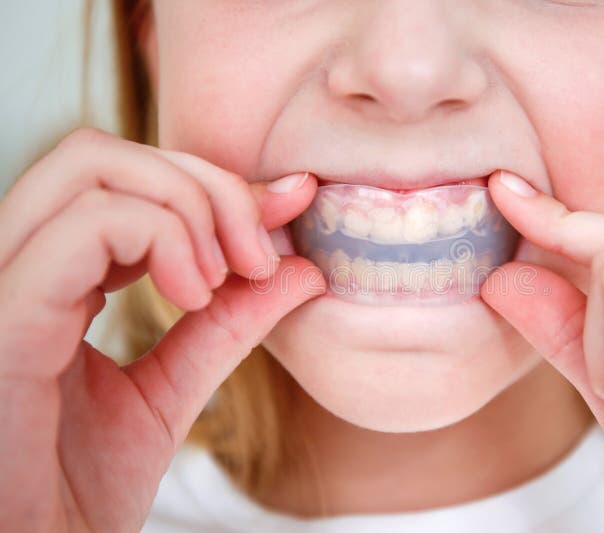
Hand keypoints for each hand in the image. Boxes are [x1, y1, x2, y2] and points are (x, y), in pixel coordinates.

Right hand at [0, 129, 324, 531]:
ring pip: (91, 166)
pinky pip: (85, 227)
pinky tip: (193, 294)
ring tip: (221, 281)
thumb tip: (302, 268)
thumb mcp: (168, 393)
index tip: (290, 204)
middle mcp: (11, 268)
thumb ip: (228, 325)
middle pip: (105, 155)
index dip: (213, 181)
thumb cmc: (74, 496)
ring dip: (189, 206)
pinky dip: (162, 238)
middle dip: (206, 184)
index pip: (121, 181)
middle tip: (260, 252)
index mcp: (42, 281)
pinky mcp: (1, 319)